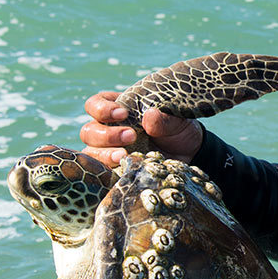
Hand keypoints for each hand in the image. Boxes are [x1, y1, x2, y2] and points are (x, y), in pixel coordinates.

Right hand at [79, 91, 203, 166]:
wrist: (189, 154)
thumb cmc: (178, 130)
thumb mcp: (176, 120)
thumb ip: (164, 118)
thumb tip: (149, 116)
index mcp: (117, 109)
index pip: (95, 104)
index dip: (102, 108)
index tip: (122, 113)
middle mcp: (107, 130)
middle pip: (89, 131)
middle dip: (107, 134)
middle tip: (131, 136)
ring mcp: (109, 152)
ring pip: (91, 153)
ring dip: (105, 154)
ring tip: (124, 155)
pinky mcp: (115, 171)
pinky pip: (102, 174)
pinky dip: (110, 172)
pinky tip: (124, 170)